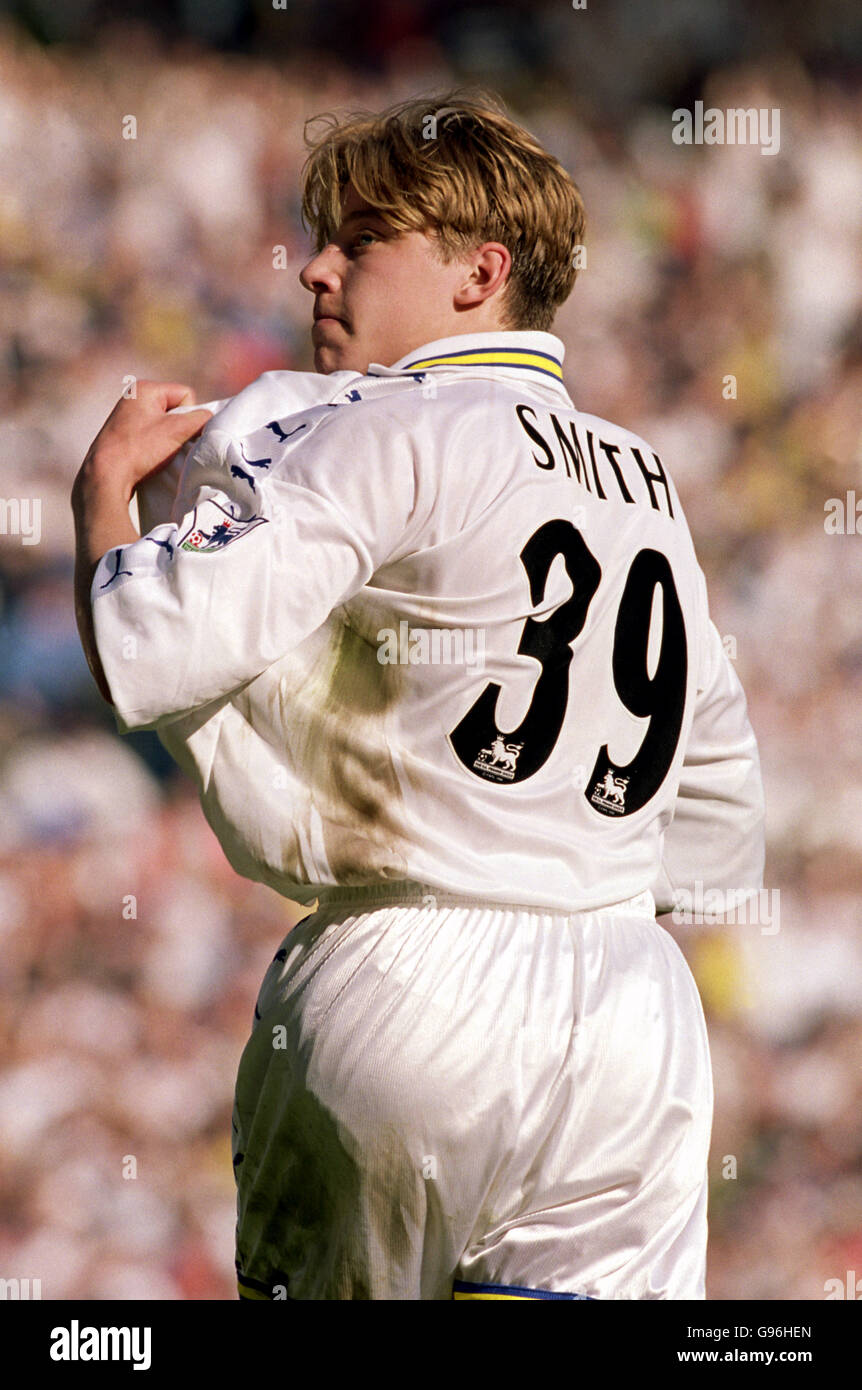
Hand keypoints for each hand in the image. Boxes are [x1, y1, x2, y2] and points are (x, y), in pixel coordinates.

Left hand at [77, 380, 212, 502]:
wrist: (106, 476)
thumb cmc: (140, 449)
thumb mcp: (178, 430)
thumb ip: (201, 419)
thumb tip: (211, 419)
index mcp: (144, 389)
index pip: (186, 395)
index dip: (189, 416)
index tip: (176, 434)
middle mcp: (133, 398)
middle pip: (175, 410)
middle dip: (178, 429)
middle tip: (169, 445)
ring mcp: (126, 417)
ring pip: (165, 425)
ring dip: (168, 440)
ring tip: (158, 453)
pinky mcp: (123, 435)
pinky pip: (152, 436)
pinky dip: (156, 447)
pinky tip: (149, 458)